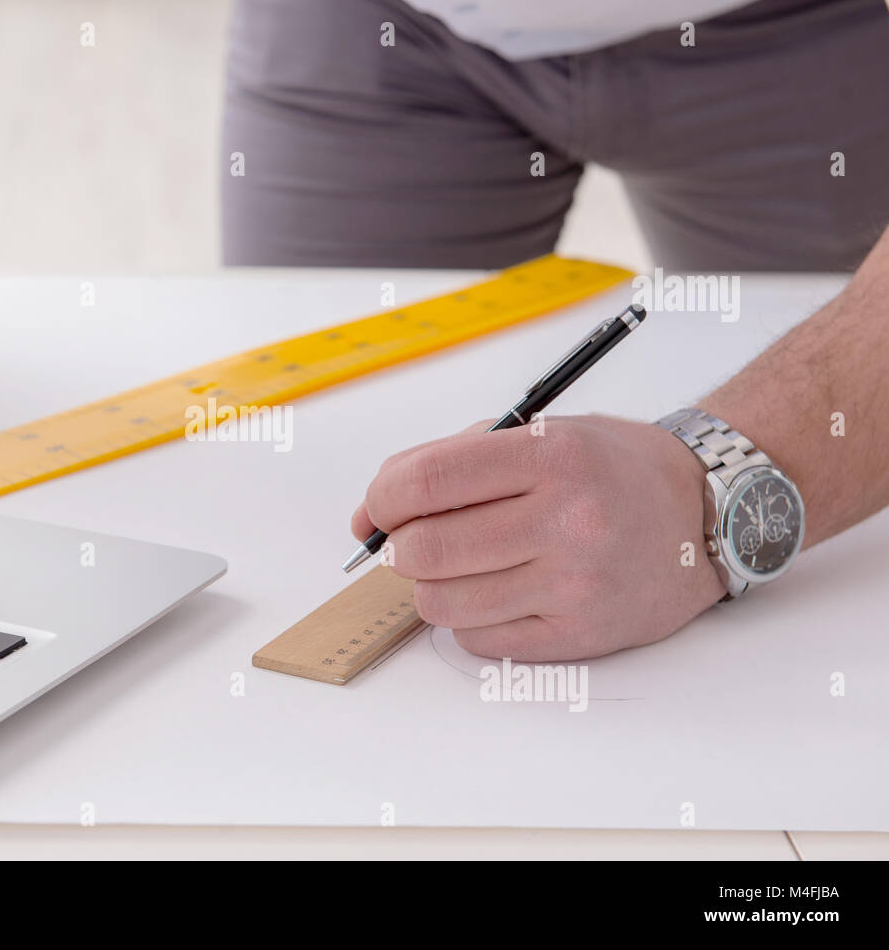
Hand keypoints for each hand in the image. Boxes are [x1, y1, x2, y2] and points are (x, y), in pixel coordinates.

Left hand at [351, 415, 727, 660]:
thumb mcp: (537, 433)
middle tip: (414, 537)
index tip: (378, 507)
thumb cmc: (609, 468)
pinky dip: (470, 618)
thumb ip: (449, 461)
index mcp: (550, 456)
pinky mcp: (580, 635)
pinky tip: (500, 590)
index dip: (381, 498)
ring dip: (431, 585)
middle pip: (423, 549)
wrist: (705, 514)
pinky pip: (478, 640)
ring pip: (441, 603)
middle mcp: (567, 520)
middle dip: (399, 545)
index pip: (424, 482)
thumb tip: (368, 512)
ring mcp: (575, 585)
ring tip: (461, 563)